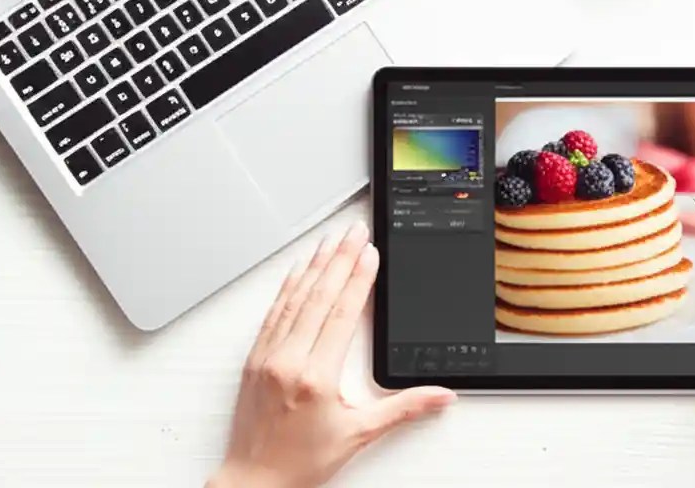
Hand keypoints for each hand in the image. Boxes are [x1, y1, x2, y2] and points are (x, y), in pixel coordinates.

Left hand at [209, 221, 455, 487]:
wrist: (254, 481)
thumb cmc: (299, 462)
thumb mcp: (359, 434)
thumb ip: (403, 409)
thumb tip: (441, 396)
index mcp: (316, 376)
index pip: (341, 314)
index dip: (358, 279)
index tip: (369, 254)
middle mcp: (288, 360)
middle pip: (318, 296)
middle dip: (339, 259)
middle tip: (354, 232)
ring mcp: (268, 356)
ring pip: (294, 299)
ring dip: (314, 265)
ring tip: (329, 240)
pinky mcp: (254, 358)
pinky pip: (274, 312)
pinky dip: (288, 286)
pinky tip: (298, 270)